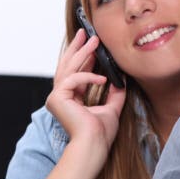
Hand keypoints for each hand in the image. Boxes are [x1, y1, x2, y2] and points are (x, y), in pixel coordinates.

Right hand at [45, 28, 125, 167]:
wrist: (94, 145)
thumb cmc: (101, 132)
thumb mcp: (112, 108)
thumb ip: (115, 94)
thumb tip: (122, 80)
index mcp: (72, 99)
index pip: (76, 73)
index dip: (84, 58)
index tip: (93, 45)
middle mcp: (61, 96)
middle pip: (67, 66)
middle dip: (78, 48)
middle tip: (86, 33)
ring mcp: (57, 97)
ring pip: (68, 68)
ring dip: (82, 52)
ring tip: (93, 41)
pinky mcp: (57, 98)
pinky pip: (73, 79)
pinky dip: (88, 76)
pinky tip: (103, 78)